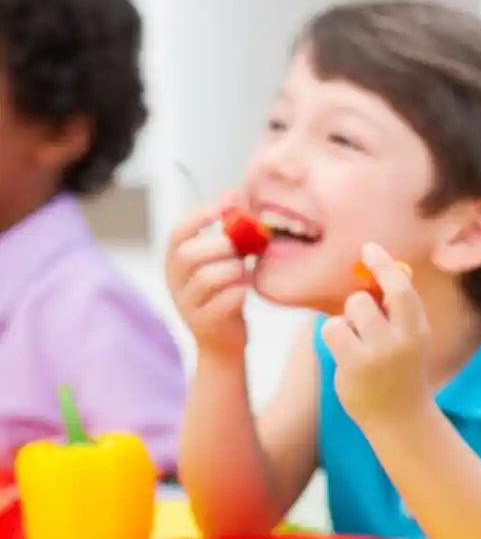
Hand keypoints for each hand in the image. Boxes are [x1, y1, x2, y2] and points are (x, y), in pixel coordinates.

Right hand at [165, 192, 250, 357]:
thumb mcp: (222, 262)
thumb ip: (227, 233)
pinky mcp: (204, 324)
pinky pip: (224, 302)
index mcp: (175, 262)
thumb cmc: (226, 294)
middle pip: (189, 254)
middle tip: (243, 246)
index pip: (179, 233)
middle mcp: (174, 282)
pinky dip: (241, 291)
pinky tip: (249, 288)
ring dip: (235, 269)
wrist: (223, 344)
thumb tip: (236, 194)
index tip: (227, 205)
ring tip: (247, 269)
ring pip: (208, 278)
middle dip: (221, 245)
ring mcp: (186, 305)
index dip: (200, 216)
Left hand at [321, 243, 429, 426]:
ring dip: (345, 324)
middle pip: (364, 300)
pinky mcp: (355, 365)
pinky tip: (346, 356)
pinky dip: (334, 338)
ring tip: (357, 345)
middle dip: (358, 307)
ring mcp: (378, 353)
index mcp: (418, 328)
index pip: (400, 288)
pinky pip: (332, 330)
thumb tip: (372, 273)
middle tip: (365, 328)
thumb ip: (395, 311)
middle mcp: (402, 338)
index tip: (369, 248)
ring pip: (347, 314)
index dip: (384, 264)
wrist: (400, 418)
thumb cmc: (401, 371)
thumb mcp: (408, 339)